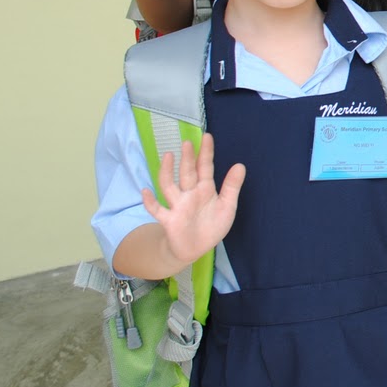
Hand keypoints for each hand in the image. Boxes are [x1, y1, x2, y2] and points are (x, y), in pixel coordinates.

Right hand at [140, 135, 244, 266]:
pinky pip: (157, 210)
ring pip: (169, 186)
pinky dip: (150, 202)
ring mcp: (177, 206)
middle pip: (187, 173)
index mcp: (205, 190)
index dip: (206, 153)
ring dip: (167, 172)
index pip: (205, 168)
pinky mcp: (169, 220)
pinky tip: (146, 191)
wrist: (195, 249)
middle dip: (187, 158)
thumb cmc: (211, 225)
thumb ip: (232, 187)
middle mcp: (189, 194)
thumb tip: (240, 164)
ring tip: (168, 156)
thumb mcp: (227, 206)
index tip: (207, 136)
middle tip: (188, 142)